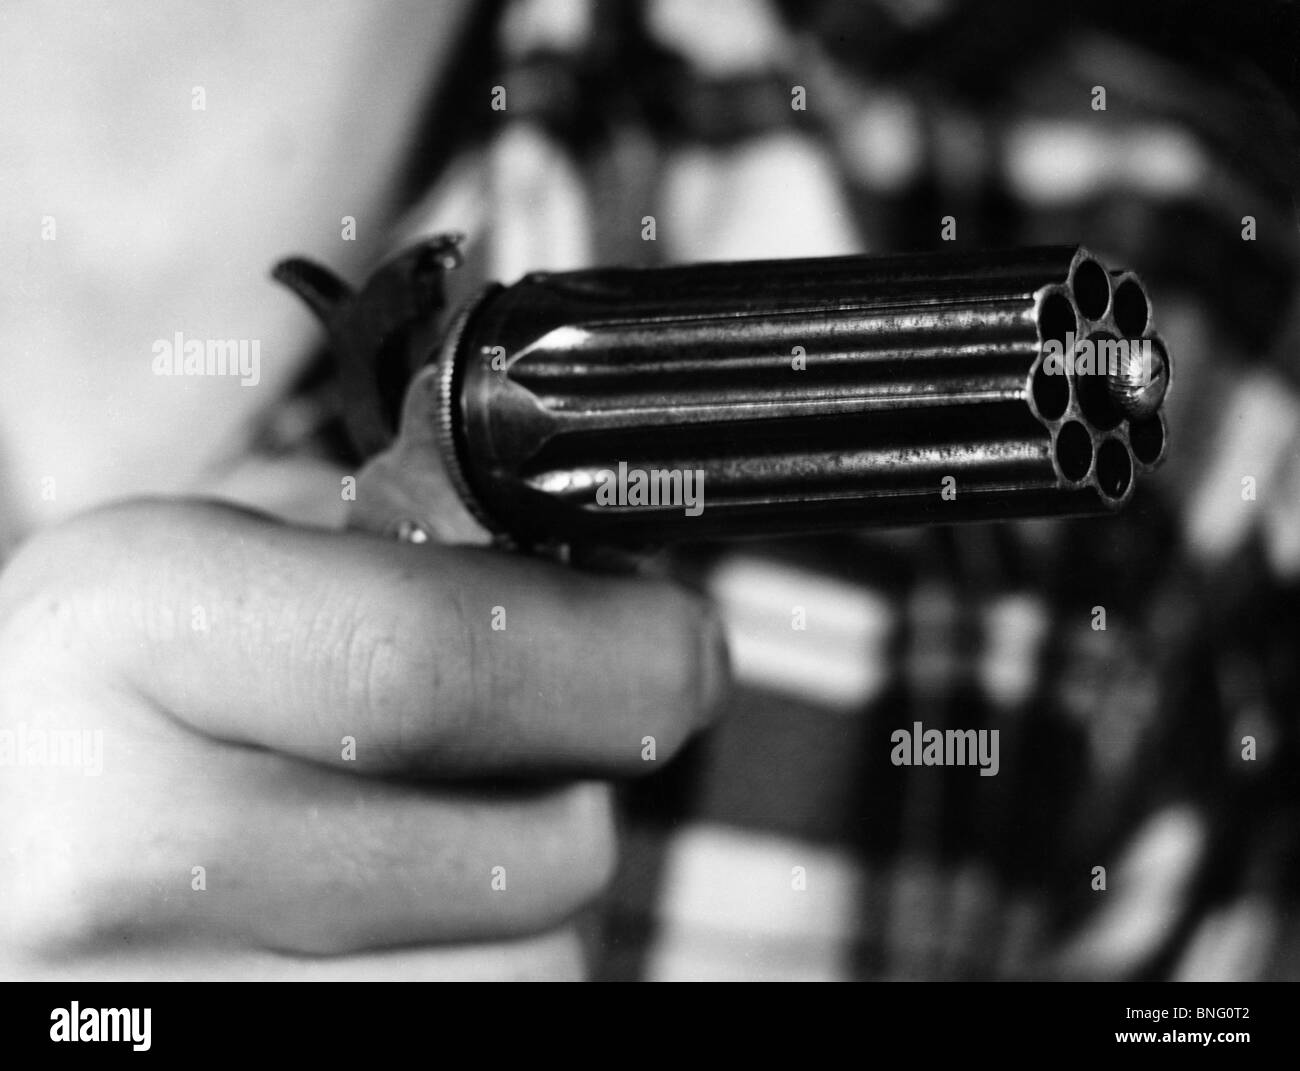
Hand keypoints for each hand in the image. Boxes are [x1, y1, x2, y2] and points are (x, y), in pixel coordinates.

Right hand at [0, 499, 725, 978]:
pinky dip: (469, 976)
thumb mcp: (203, 573)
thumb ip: (397, 568)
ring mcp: (179, 1014)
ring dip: (522, 907)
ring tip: (399, 855)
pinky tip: (377, 932)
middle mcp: (130, 846)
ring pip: (530, 971)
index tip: (676, 652)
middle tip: (514, 755)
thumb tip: (608, 606)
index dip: (617, 657)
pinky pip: (475, 1032)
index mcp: (134, 633)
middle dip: (579, 790)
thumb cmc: (95, 701)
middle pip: (539, 853)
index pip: (440, 663)